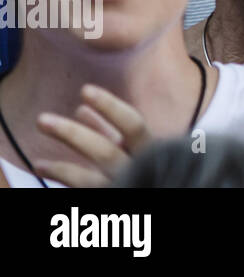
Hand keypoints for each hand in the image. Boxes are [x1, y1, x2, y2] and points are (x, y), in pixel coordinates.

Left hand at [33, 85, 150, 187]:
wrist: (162, 187)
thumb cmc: (145, 168)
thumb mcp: (133, 147)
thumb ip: (110, 131)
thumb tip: (80, 109)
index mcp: (152, 149)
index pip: (134, 126)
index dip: (110, 107)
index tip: (85, 91)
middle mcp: (140, 168)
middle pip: (106, 151)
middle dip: (73, 134)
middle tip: (42, 120)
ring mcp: (125, 183)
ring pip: (94, 171)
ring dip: (64, 155)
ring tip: (39, 138)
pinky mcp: (112, 195)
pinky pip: (84, 186)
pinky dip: (62, 173)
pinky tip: (42, 165)